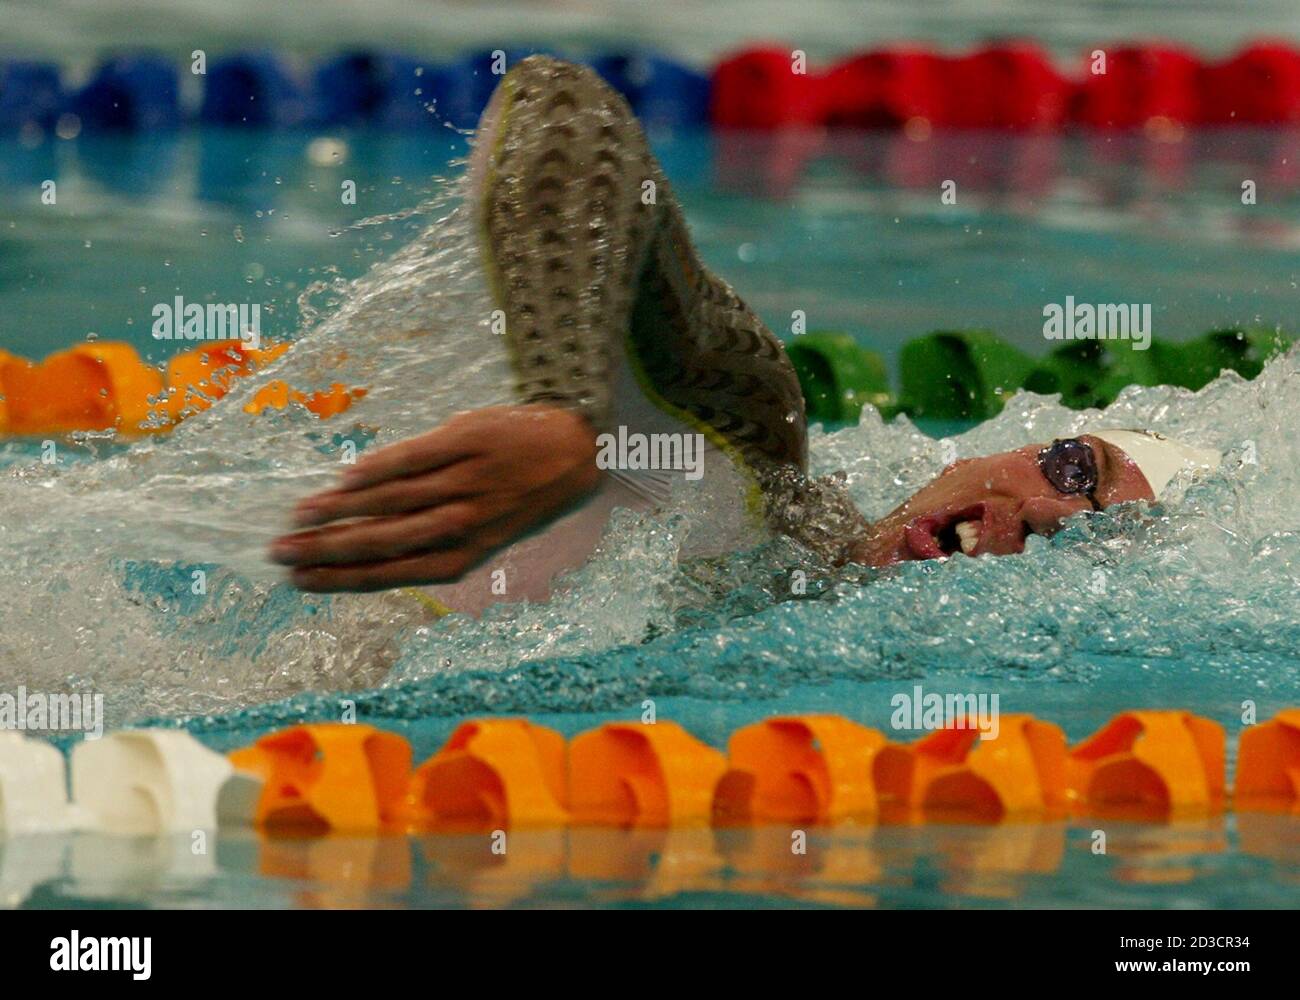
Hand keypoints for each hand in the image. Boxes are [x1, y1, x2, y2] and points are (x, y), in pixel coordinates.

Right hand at [269, 403, 600, 591]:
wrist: (571, 451)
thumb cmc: (516, 497)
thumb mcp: (481, 533)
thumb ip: (429, 543)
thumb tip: (364, 549)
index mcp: (463, 555)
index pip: (389, 573)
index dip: (340, 579)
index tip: (299, 582)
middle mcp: (460, 523)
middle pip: (380, 540)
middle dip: (326, 549)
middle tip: (281, 553)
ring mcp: (462, 481)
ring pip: (388, 500)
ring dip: (339, 509)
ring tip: (300, 515)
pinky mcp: (463, 440)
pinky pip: (409, 458)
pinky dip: (374, 469)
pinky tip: (343, 478)